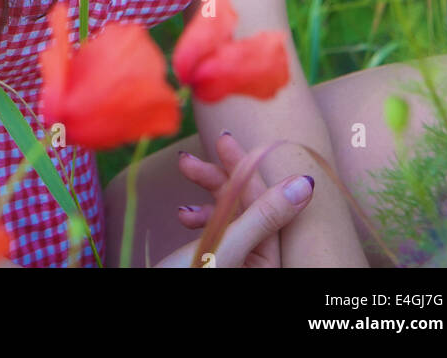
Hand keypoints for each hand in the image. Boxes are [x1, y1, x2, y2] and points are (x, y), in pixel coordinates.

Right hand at [154, 132, 314, 267]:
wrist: (141, 305)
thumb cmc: (182, 283)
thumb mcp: (223, 249)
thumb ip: (263, 215)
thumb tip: (306, 183)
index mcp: (269, 266)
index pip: (266, 204)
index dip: (246, 169)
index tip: (224, 141)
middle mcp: (258, 265)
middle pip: (248, 206)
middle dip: (219, 179)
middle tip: (187, 162)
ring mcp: (239, 263)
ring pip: (231, 213)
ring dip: (205, 194)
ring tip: (181, 183)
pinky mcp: (219, 260)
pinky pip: (218, 228)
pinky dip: (200, 217)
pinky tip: (182, 216)